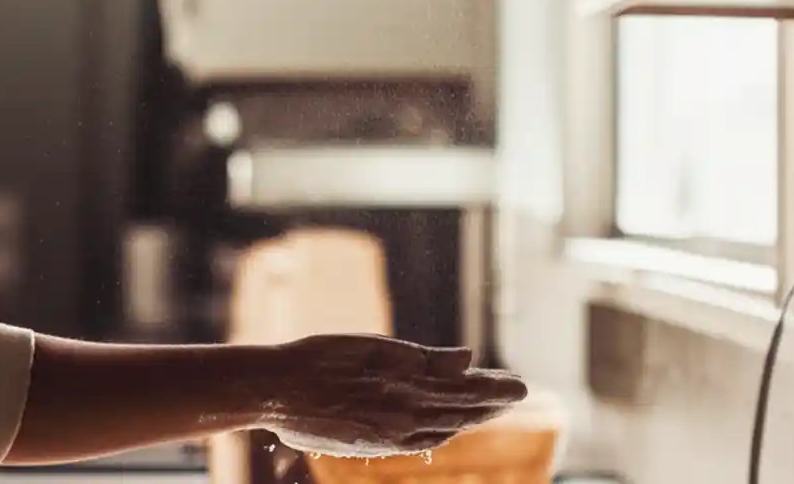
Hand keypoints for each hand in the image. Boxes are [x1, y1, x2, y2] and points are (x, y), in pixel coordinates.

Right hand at [261, 335, 526, 458]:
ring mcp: (387, 434)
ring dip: (469, 417)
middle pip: (459, 411)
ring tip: (489, 408)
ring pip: (441, 427)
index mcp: (408, 389)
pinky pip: (417, 441)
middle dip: (490, 403)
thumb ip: (423, 358)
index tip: (519, 384)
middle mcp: (404, 417)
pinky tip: (444, 427)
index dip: (494, 388)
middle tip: (515, 393)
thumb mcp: (373, 349)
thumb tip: (468, 357)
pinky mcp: (371, 443)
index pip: (465, 391)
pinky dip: (440, 431)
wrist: (274, 390)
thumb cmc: (319, 358)